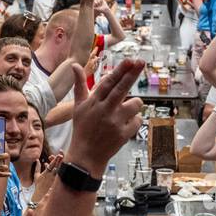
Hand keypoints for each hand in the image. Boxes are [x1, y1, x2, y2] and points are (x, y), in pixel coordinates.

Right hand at [66, 58, 145, 173]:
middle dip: (133, 74)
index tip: (130, 60)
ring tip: (123, 112)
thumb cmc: (82, 128)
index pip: (109, 82)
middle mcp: (104, 110)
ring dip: (134, 105)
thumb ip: (79, 85)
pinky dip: (134, 121)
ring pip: (135, 104)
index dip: (120, 70)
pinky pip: (138, 120)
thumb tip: (74, 65)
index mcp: (94, 102)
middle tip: (142, 62)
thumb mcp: (78, 106)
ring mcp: (115, 123)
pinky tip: (124, 126)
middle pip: (122, 88)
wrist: (85, 156)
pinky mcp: (123, 134)